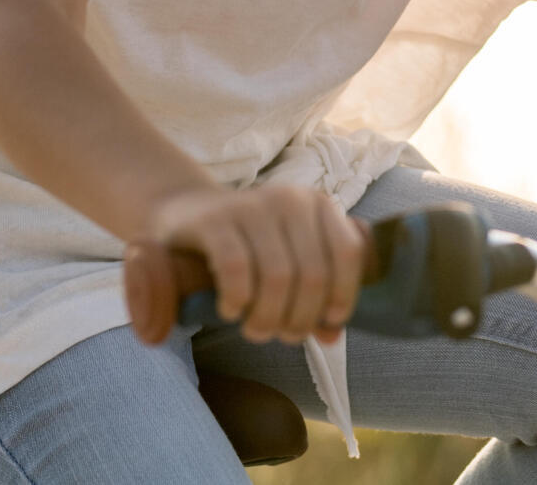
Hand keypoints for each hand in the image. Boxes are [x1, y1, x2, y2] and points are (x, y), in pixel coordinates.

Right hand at [129, 183, 368, 344]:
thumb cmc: (249, 244)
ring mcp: (252, 206)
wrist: (188, 213)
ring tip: (255, 329)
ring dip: (267, 318)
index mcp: (318, 205)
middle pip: (313, 274)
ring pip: (277, 277)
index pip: (348, 253)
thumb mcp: (288, 261)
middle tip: (280, 334)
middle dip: (299, 319)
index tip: (327, 323)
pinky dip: (237, 300)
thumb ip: (314, 297)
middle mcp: (290, 200)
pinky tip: (230, 310)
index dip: (343, 295)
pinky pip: (236, 270)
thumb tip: (332, 336)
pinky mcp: (214, 220)